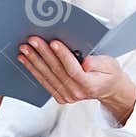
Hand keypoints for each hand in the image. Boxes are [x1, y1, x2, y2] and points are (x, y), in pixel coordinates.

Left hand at [18, 37, 135, 124]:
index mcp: (90, 85)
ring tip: (24, 48)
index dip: (63, 56)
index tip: (53, 42)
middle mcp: (77, 93)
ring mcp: (66, 96)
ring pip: (47, 76)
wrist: (108, 89)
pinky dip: (33, 69)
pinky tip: (25, 59)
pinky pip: (44, 81)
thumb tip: (84, 62)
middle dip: (43, 54)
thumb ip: (98, 63)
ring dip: (33, 60)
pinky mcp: (59, 95)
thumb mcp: (111, 65)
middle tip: (32, 40)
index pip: (74, 70)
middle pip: (57, 71)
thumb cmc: (109, 73)